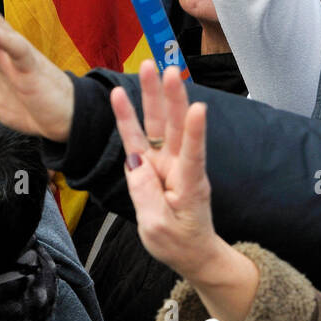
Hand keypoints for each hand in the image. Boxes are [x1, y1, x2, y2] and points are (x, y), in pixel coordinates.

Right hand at [110, 61, 214, 270]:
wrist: (192, 252)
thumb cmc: (179, 242)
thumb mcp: (158, 228)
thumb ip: (145, 194)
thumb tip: (133, 161)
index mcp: (189, 184)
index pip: (194, 154)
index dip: (195, 131)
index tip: (199, 107)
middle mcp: (180, 167)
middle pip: (174, 126)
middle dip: (170, 96)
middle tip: (166, 68)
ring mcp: (167, 164)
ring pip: (158, 125)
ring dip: (153, 95)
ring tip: (148, 67)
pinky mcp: (154, 166)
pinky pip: (139, 139)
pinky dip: (130, 118)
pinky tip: (121, 97)